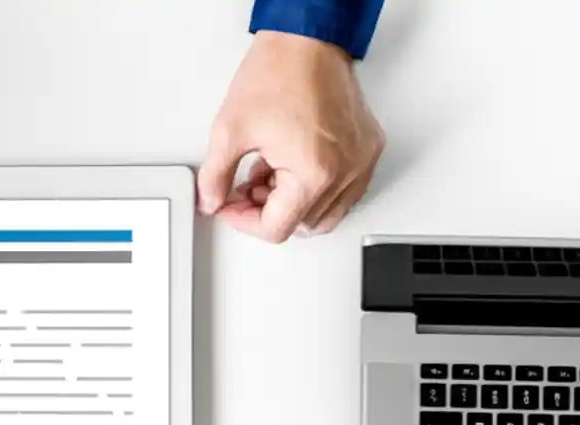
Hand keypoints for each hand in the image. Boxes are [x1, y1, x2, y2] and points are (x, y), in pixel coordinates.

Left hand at [199, 31, 383, 242]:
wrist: (307, 41)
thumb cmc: (279, 73)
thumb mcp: (229, 131)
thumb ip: (214, 177)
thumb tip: (211, 201)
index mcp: (314, 173)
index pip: (277, 229)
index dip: (244, 221)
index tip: (229, 206)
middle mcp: (345, 172)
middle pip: (302, 225)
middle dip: (267, 210)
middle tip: (245, 187)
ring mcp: (361, 162)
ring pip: (325, 214)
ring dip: (292, 203)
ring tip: (268, 172)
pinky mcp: (368, 150)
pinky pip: (344, 191)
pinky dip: (316, 189)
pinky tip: (291, 165)